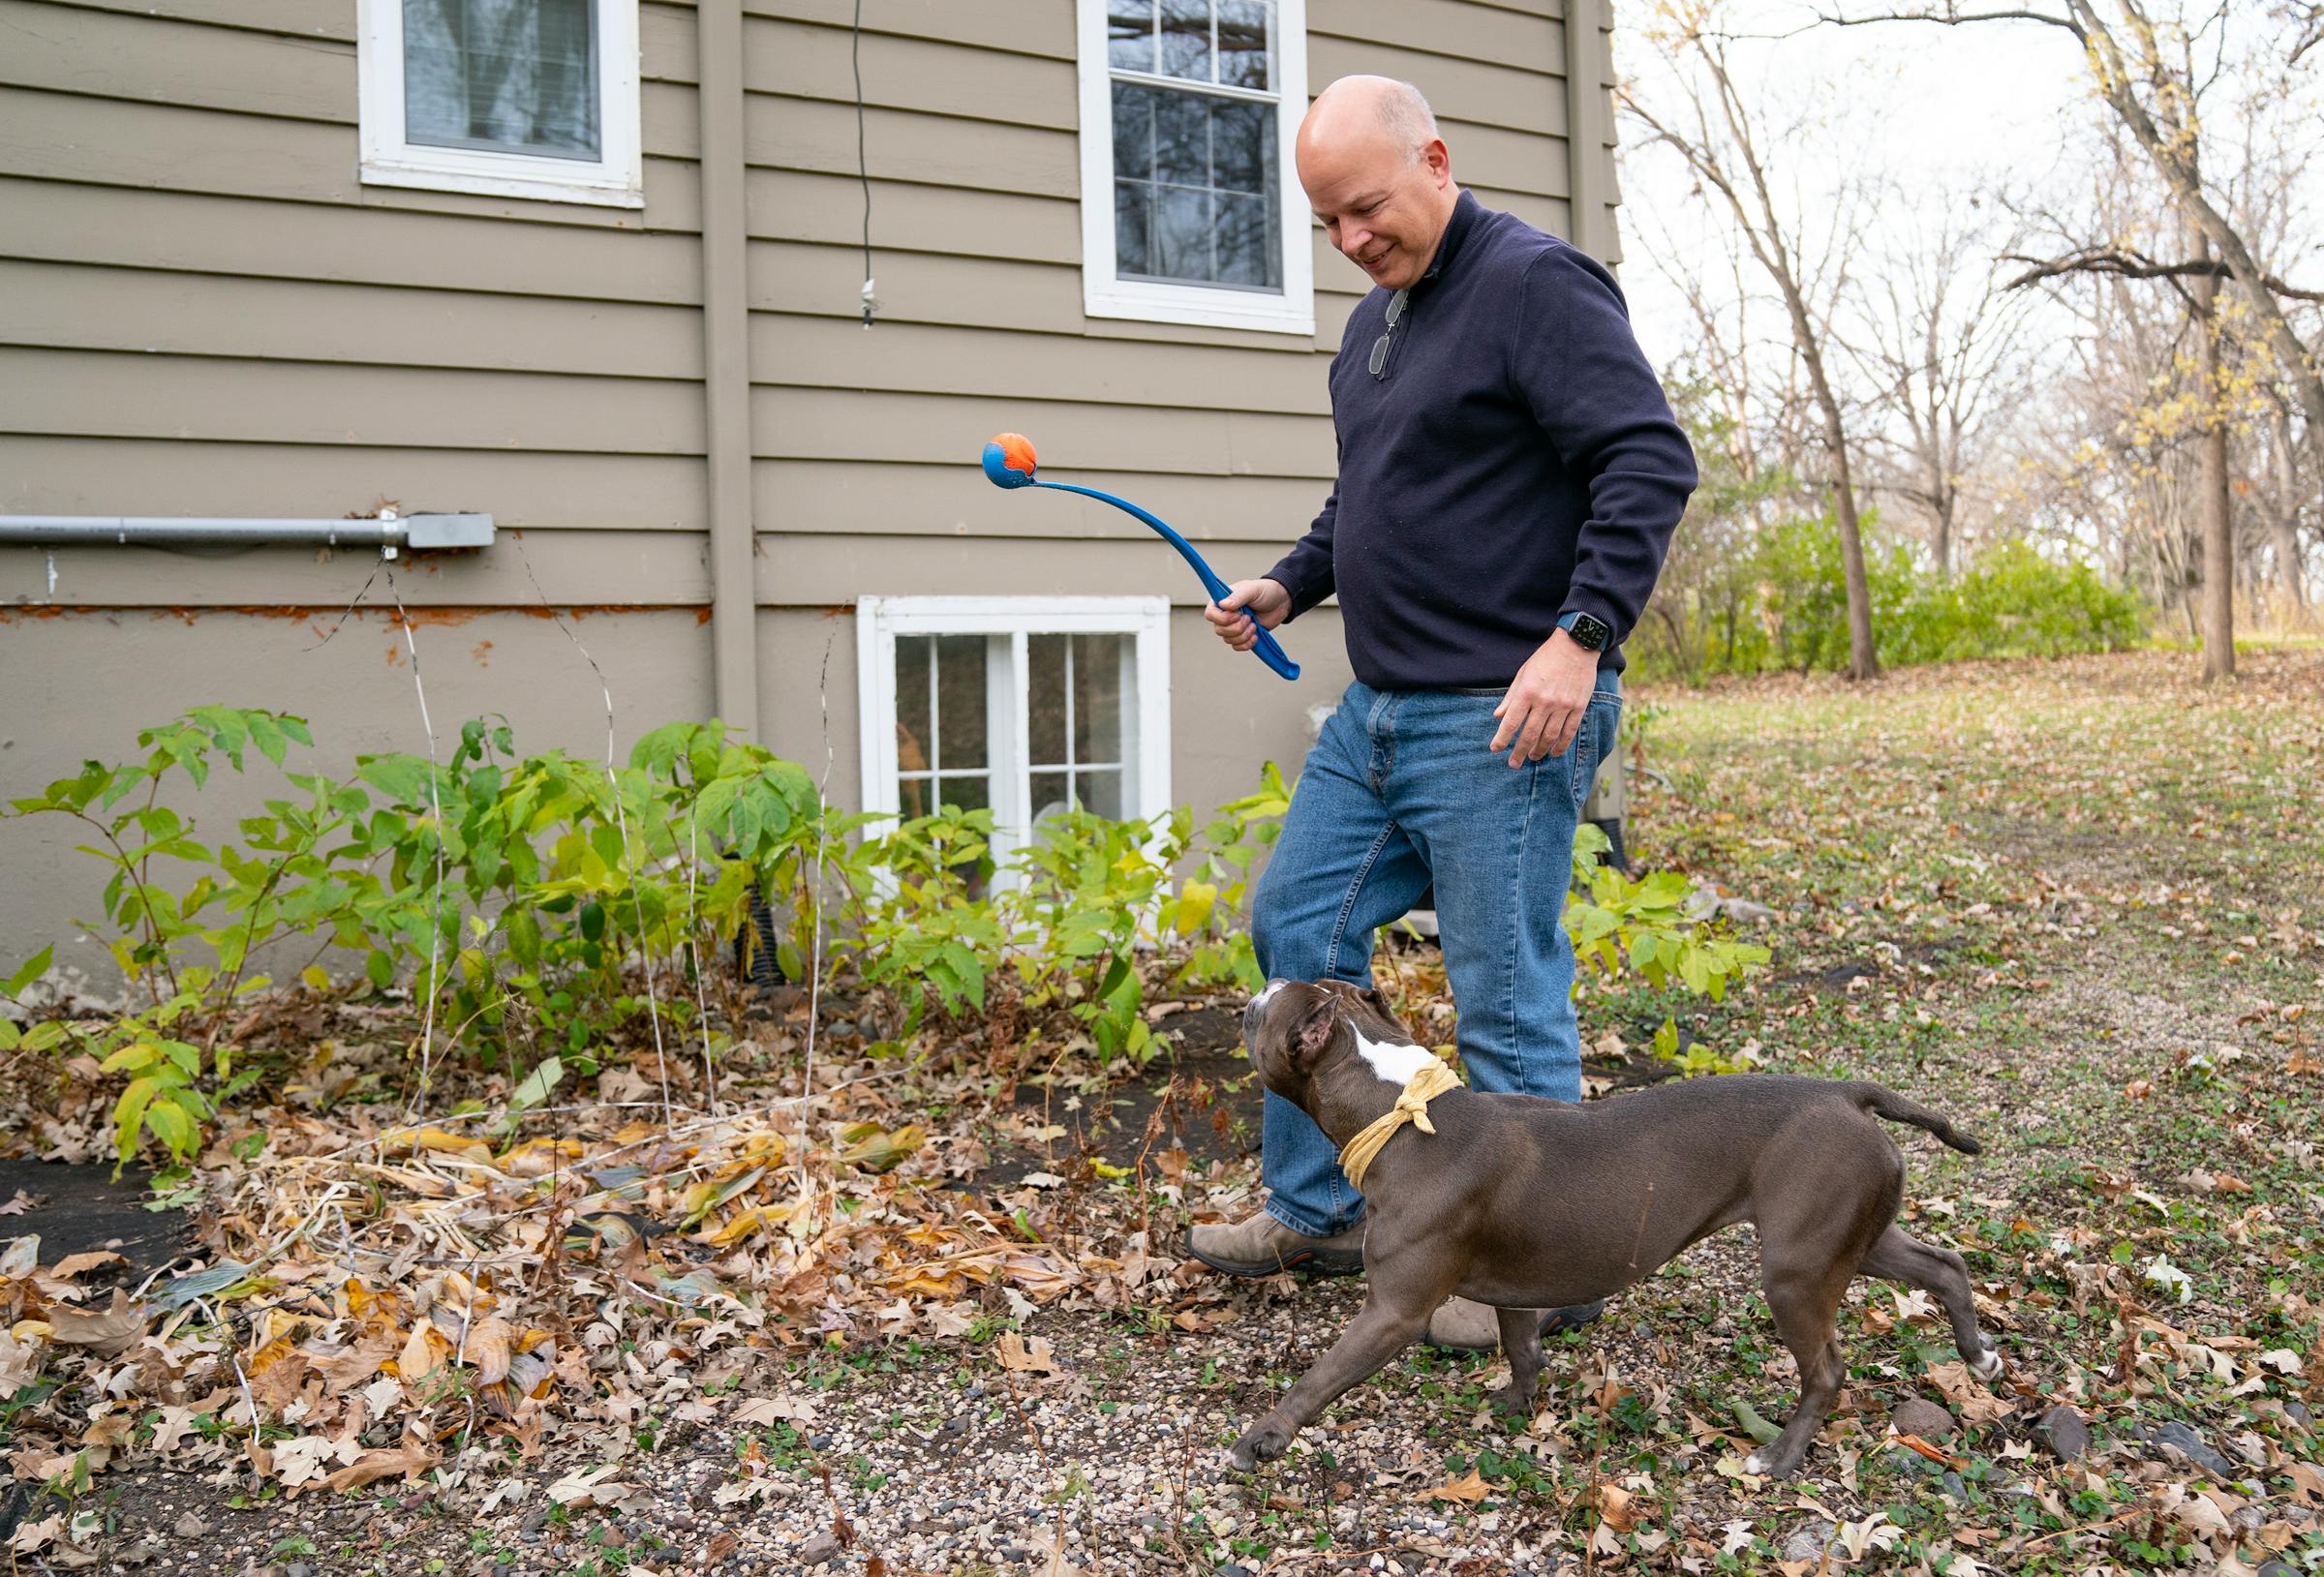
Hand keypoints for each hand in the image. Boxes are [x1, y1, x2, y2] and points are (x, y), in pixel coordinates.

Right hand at [1205, 578, 1290, 651]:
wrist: (1280, 602)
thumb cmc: (1265, 592)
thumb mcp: (1252, 590)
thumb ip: (1238, 596)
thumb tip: (1223, 605)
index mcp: (1223, 601)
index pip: (1210, 614)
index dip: (1222, 618)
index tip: (1237, 614)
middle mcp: (1225, 615)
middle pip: (1219, 630)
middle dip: (1237, 627)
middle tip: (1250, 618)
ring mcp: (1233, 627)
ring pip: (1228, 639)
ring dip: (1243, 635)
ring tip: (1254, 625)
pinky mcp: (1242, 636)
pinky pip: (1237, 646)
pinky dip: (1246, 644)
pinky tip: (1255, 636)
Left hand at [1490, 629, 1598, 767]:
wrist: (1576, 646)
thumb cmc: (1546, 659)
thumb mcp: (1523, 674)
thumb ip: (1510, 697)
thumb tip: (1497, 716)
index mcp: (1527, 692)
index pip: (1511, 722)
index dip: (1502, 738)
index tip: (1495, 749)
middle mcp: (1544, 702)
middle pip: (1529, 734)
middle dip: (1519, 752)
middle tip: (1513, 764)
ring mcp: (1563, 705)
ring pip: (1549, 736)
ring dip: (1539, 751)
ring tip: (1532, 758)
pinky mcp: (1578, 707)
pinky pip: (1569, 732)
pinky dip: (1561, 745)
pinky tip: (1554, 753)